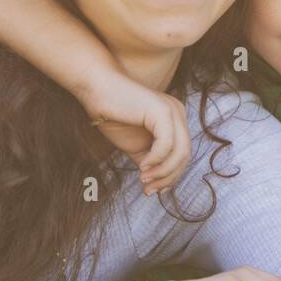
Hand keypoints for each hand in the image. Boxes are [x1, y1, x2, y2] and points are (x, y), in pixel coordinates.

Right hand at [80, 71, 191, 195]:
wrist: (96, 89)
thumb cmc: (112, 114)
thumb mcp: (135, 145)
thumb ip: (149, 160)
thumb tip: (155, 184)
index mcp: (175, 120)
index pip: (182, 155)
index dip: (170, 177)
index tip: (152, 191)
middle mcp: (178, 113)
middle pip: (185, 155)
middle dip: (168, 178)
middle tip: (148, 190)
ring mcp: (173, 110)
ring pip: (180, 152)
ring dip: (163, 172)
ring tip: (144, 179)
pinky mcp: (162, 111)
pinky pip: (167, 144)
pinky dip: (157, 160)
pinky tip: (142, 167)